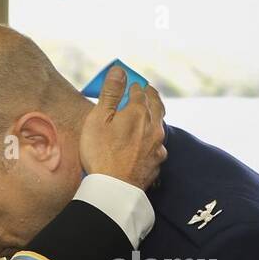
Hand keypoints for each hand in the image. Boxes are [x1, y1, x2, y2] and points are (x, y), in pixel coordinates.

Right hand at [79, 65, 166, 189]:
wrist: (114, 189)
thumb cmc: (101, 152)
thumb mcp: (99, 118)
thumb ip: (111, 93)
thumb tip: (120, 70)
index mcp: (139, 113)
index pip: (140, 91)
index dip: (133, 86)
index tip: (130, 84)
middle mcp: (153, 127)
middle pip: (157, 106)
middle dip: (151, 97)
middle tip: (146, 91)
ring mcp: (157, 147)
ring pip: (159, 127)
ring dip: (153, 119)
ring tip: (146, 117)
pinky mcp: (157, 164)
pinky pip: (157, 147)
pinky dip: (152, 141)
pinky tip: (147, 144)